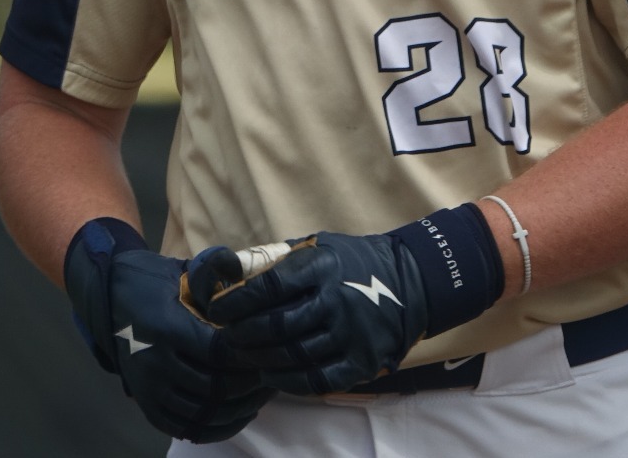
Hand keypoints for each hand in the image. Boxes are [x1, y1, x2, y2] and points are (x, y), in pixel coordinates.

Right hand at [64, 218, 273, 441]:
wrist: (110, 299)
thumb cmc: (152, 282)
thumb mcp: (182, 272)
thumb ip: (215, 278)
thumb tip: (250, 278)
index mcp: (166, 328)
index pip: (219, 353)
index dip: (249, 357)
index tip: (270, 351)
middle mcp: (154, 363)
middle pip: (216, 387)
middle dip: (250, 385)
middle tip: (272, 375)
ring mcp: (148, 388)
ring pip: (204, 413)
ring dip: (239, 409)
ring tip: (261, 395)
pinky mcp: (147, 404)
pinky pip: (186, 428)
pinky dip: (216, 428)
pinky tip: (238, 415)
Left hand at [187, 232, 430, 395]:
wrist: (411, 281)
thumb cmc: (350, 262)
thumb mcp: (317, 245)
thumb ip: (277, 258)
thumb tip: (228, 268)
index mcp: (322, 266)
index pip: (268, 288)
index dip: (236, 302)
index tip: (216, 310)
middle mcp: (337, 299)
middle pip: (276, 326)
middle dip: (242, 335)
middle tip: (226, 338)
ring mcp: (352, 333)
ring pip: (293, 355)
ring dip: (260, 359)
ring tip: (244, 356)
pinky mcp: (363, 360)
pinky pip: (317, 380)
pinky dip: (288, 382)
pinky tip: (271, 375)